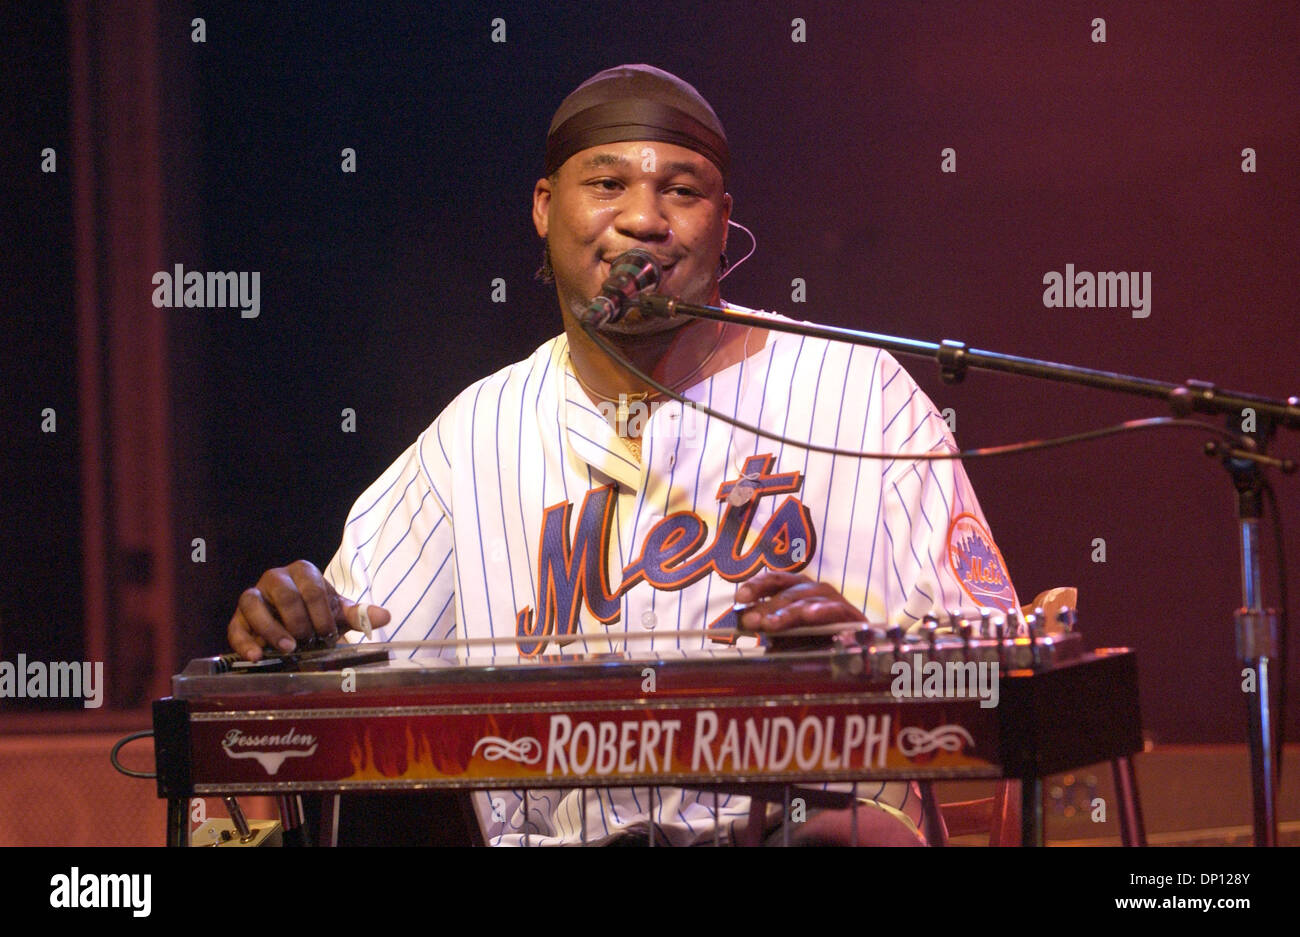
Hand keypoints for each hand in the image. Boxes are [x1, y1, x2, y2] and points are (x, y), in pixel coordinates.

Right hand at [226, 560, 390, 660]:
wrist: (297, 626)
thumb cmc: (318, 615)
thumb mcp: (338, 614)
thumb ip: (359, 615)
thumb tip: (385, 616)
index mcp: (304, 572)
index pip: (313, 587)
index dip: (322, 613)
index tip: (328, 634)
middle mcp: (276, 578)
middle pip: (285, 594)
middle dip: (298, 621)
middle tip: (309, 643)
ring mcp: (254, 596)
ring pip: (252, 603)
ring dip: (271, 628)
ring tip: (287, 649)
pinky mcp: (238, 618)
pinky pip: (235, 626)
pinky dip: (244, 642)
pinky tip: (256, 656)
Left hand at [734, 571, 865, 648]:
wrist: (856, 662)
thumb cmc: (817, 648)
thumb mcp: (787, 639)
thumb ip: (770, 629)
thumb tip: (745, 622)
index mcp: (799, 592)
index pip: (776, 580)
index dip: (757, 585)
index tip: (740, 598)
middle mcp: (816, 592)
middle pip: (789, 591)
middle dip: (767, 606)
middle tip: (750, 621)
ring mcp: (835, 602)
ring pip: (808, 600)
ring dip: (787, 612)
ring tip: (771, 625)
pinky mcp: (852, 617)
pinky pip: (836, 610)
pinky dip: (822, 611)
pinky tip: (809, 615)